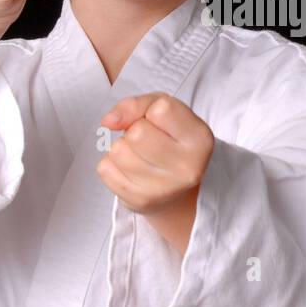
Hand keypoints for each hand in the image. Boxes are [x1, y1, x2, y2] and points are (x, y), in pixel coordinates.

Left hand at [97, 92, 214, 226]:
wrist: (175, 187)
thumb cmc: (169, 139)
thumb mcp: (163, 110)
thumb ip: (136, 105)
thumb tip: (108, 121)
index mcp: (200, 139)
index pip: (161, 110)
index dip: (152, 112)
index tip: (160, 123)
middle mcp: (187, 167)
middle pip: (136, 134)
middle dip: (134, 131)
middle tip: (147, 140)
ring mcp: (164, 189)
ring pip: (117, 151)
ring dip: (121, 148)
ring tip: (139, 154)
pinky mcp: (139, 201)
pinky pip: (105, 169)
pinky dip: (112, 165)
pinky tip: (130, 169)